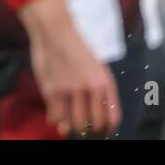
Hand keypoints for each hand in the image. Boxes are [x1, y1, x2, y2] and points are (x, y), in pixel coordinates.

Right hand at [21, 0, 121, 137]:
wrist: (55, 31)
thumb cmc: (76, 50)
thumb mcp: (97, 69)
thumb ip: (100, 94)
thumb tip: (96, 122)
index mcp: (105, 83)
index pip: (112, 119)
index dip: (107, 131)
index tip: (101, 133)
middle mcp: (90, 88)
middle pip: (93, 126)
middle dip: (89, 132)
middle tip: (84, 131)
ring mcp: (70, 89)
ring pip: (74, 125)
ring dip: (72, 128)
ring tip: (70, 126)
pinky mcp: (52, 89)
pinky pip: (56, 117)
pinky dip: (56, 121)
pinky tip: (57, 118)